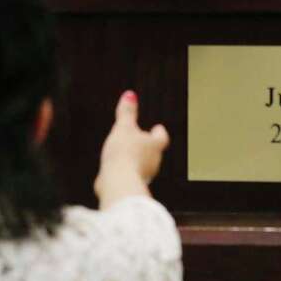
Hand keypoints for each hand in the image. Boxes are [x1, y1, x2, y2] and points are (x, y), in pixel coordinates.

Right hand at [95, 90, 169, 207]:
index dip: (159, 132)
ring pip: (143, 165)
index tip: (157, 128)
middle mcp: (154, 161)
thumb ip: (127, 112)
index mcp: (155, 146)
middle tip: (142, 140)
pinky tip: (118, 171)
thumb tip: (130, 95)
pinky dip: (127, 171)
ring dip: (137, 160)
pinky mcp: (132, 184)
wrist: (118, 182)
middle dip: (148, 147)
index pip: (162, 137)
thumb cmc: (124, 153)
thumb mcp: (123, 127)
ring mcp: (144, 175)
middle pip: (154, 152)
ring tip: (128, 156)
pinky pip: (131, 176)